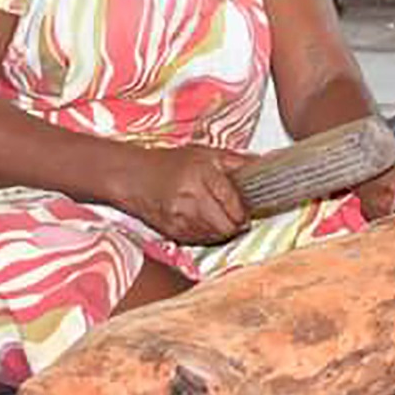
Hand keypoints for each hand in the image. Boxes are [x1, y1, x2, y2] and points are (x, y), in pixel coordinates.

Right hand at [115, 146, 252, 244]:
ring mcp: (179, 216)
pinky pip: (199, 241)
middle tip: (240, 221)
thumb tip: (262, 166)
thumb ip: (235, 161)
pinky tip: (208, 226)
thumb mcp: (204, 153)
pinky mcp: (171, 231)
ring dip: (223, 233)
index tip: (248, 212)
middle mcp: (190, 196)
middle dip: (236, 226)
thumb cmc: (169, 163)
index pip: (232, 202)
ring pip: (214, 236)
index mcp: (201, 174)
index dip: (243, 212)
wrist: (132, 177)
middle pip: (225, 225)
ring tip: (225, 222)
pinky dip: (208, 237)